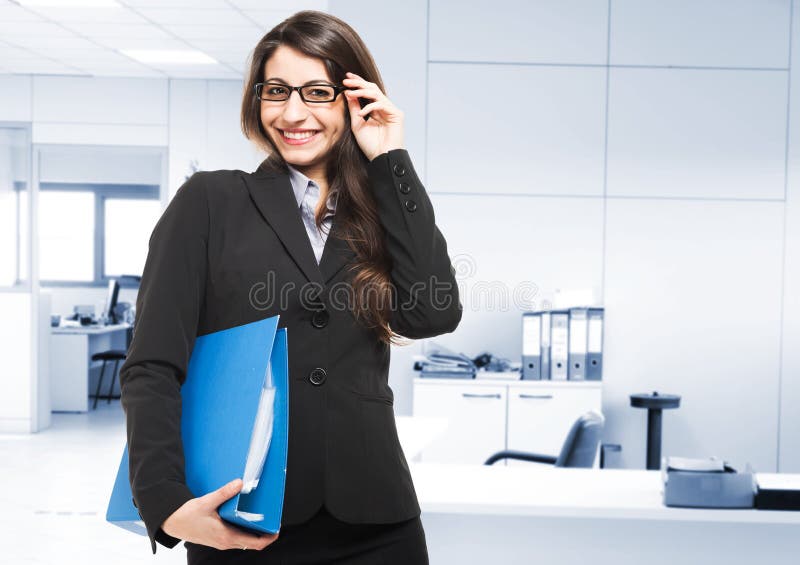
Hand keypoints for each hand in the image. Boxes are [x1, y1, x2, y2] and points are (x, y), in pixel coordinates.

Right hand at [161, 478, 278, 550]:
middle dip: (265, 535)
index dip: (269, 538)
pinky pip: (237, 538)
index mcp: (226, 536)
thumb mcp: (207, 502)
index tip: (277, 529)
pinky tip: (246, 520)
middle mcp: (225, 542)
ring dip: (255, 533)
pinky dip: (245, 532)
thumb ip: (224, 493)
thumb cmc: (187, 515)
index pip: (255, 543)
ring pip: (244, 542)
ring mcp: (221, 542)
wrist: (172, 522)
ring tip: (262, 519)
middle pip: (252, 543)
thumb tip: (240, 483)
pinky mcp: (217, 538)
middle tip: (273, 521)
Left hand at [343, 72, 404, 160]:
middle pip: (372, 88)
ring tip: (349, 93)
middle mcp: (384, 108)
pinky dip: (369, 107)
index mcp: (376, 110)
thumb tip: (348, 93)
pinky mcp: (397, 115)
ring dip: (361, 91)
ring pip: (376, 93)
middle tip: (346, 80)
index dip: (358, 83)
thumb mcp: (357, 124)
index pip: (367, 92)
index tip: (346, 78)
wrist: (381, 158)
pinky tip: (361, 115)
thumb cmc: (370, 145)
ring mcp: (391, 111)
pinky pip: (381, 104)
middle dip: (359, 83)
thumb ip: (354, 108)